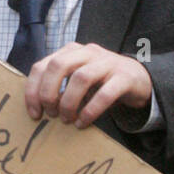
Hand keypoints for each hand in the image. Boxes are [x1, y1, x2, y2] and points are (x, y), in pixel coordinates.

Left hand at [24, 44, 152, 129]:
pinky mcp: (124, 77)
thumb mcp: (77, 79)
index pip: (43, 65)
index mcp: (71, 51)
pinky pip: (105, 93)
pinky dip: (91, 110)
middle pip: (58, 66)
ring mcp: (107, 62)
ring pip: (81, 78)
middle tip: (51, 114)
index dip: (33, 90)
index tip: (34, 113)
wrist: (139, 79)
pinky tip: (83, 122)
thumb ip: (59, 87)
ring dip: (69, 102)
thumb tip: (39, 108)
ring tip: (67, 120)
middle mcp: (87, 52)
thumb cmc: (102, 82)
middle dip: (49, 93)